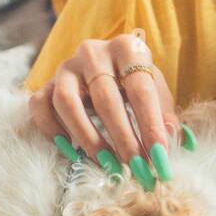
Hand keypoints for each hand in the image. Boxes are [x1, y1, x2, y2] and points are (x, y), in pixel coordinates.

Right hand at [28, 34, 186, 188]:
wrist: (108, 69)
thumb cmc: (137, 84)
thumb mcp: (157, 93)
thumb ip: (165, 117)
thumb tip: (175, 142)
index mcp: (127, 49)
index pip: (140, 90)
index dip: (150, 125)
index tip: (160, 156)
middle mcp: (93, 52)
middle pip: (104, 97)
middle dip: (122, 137)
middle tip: (135, 167)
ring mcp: (66, 67)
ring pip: (66, 102)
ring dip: (87, 137)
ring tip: (106, 163)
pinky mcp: (46, 82)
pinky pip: (40, 106)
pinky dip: (52, 131)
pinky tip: (71, 151)